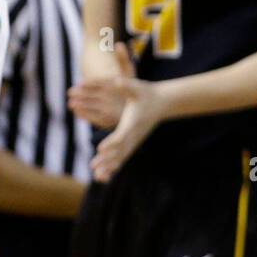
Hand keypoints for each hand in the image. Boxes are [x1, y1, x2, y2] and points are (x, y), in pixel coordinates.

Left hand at [68, 42, 138, 130]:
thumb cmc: (135, 88)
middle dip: (83, 95)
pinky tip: (76, 111)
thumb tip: (119, 43)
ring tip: (70, 102)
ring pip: (96, 109)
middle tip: (70, 92)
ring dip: (82, 105)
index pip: (104, 85)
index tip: (80, 83)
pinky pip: (96, 120)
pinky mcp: (111, 123)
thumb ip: (123, 59)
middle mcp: (118, 102)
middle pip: (98, 97)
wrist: (147, 109)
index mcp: (121, 90)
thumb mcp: (131, 74)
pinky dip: (85, 116)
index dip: (91, 84)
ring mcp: (114, 114)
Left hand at [71, 43, 165, 181]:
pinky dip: (113, 167)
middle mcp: (134, 135)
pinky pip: (122, 158)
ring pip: (120, 157)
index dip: (111, 143)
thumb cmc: (147, 93)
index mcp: (133, 123)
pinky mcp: (133, 143)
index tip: (100, 150)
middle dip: (107, 160)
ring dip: (108, 166)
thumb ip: (126, 84)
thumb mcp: (137, 87)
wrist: (162, 103)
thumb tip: (117, 80)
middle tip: (94, 167)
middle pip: (120, 151)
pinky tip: (102, 177)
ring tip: (96, 176)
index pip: (122, 135)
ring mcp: (134, 141)